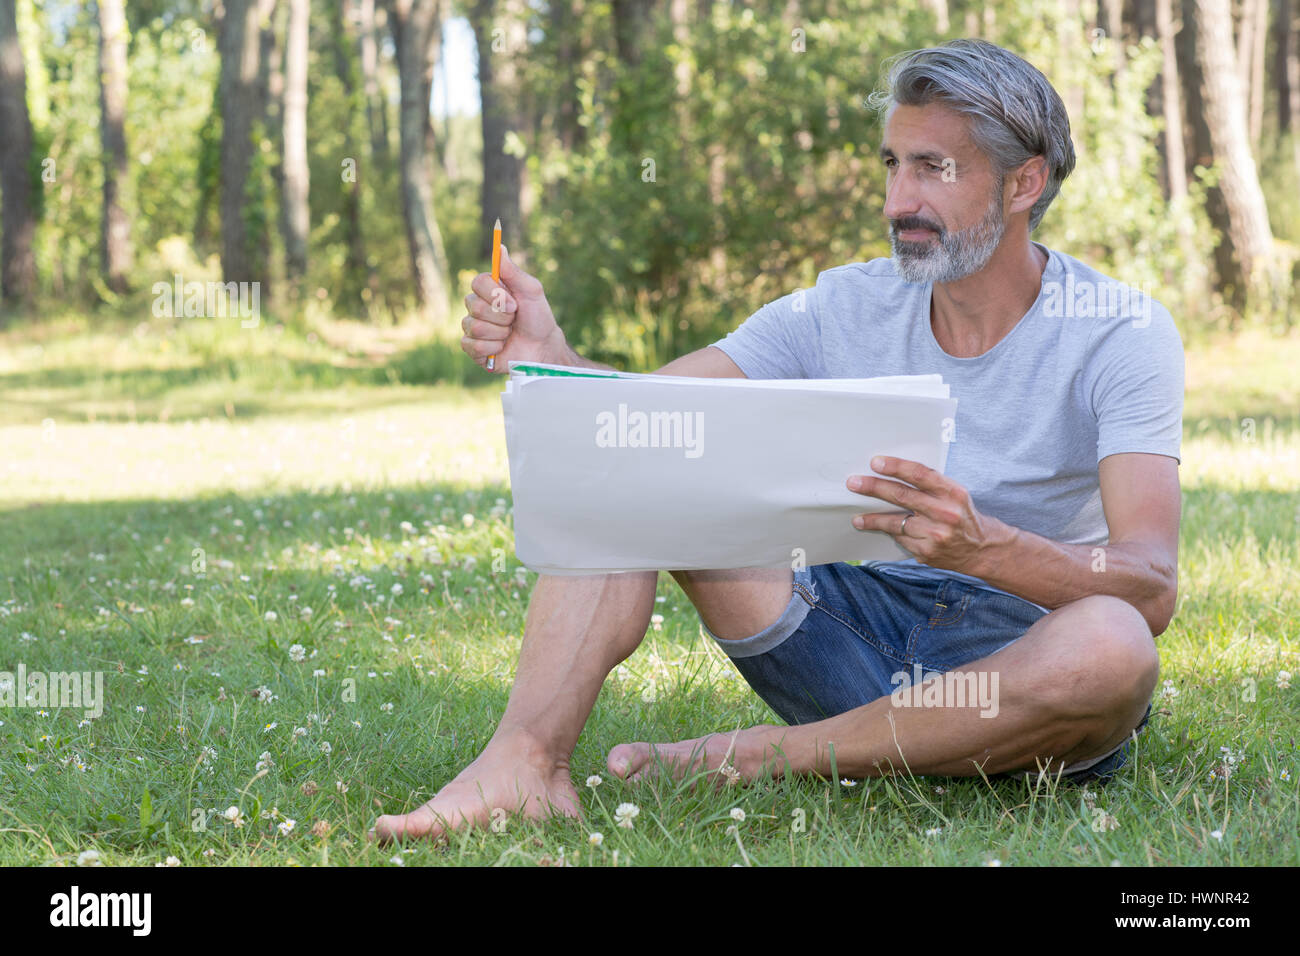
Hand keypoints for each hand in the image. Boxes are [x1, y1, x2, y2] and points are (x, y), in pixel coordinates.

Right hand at [460, 244, 568, 372]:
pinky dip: (493, 348)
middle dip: (501, 316)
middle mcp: (478, 307)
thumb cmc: (538, 318)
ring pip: (474, 327)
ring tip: (510, 334)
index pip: (477, 282)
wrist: (542, 348)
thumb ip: (513, 271)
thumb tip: (500, 246)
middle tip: (514, 320)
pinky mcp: (473, 349)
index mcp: (489, 291)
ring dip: (499, 333)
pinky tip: (502, 347)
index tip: (513, 304)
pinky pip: (472, 345)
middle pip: (474, 306)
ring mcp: (474, 328)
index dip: (494, 294)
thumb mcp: (531, 291)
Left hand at [847, 455, 1009, 574]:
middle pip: (902, 496)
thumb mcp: (955, 494)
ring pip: (895, 522)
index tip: (875, 462)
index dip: (896, 467)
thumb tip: (892, 474)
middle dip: (874, 488)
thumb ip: (930, 486)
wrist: (982, 550)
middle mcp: (945, 513)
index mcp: (953, 493)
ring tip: (858, 518)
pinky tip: (883, 531)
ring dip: (872, 519)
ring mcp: (935, 534)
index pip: (920, 474)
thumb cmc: (963, 515)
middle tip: (853, 483)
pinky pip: (901, 539)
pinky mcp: (926, 552)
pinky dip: (891, 533)